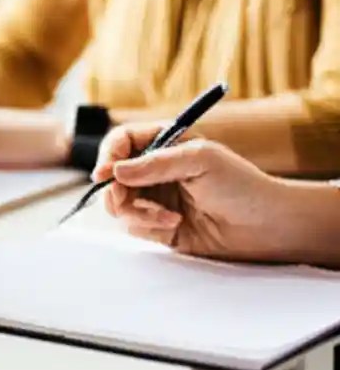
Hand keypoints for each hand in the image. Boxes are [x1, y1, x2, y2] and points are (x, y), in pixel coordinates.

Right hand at [94, 124, 314, 261]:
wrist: (265, 228)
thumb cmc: (242, 186)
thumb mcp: (201, 160)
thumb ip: (155, 164)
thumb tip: (115, 171)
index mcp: (165, 144)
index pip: (122, 141)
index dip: (108, 155)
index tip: (104, 174)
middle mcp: (155, 170)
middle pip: (111, 176)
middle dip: (118, 192)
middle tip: (128, 201)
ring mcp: (154, 198)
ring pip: (118, 204)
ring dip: (138, 213)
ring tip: (168, 217)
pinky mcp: (157, 224)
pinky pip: (132, 227)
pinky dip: (149, 227)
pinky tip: (175, 225)